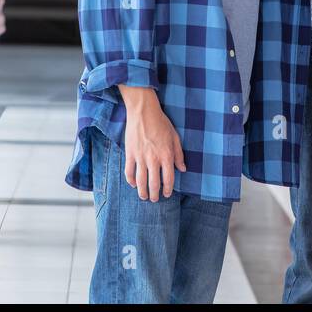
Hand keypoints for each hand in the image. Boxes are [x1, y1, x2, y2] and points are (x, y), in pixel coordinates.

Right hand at [119, 86, 186, 200]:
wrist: (143, 111)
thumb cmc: (161, 122)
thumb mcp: (175, 137)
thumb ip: (179, 155)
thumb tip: (182, 169)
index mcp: (166, 155)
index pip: (168, 179)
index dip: (168, 189)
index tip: (167, 194)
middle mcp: (154, 159)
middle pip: (154, 184)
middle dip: (154, 195)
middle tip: (154, 199)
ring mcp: (140, 157)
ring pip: (140, 181)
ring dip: (142, 192)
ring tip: (144, 197)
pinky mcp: (130, 154)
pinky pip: (129, 172)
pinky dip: (131, 181)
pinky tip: (133, 184)